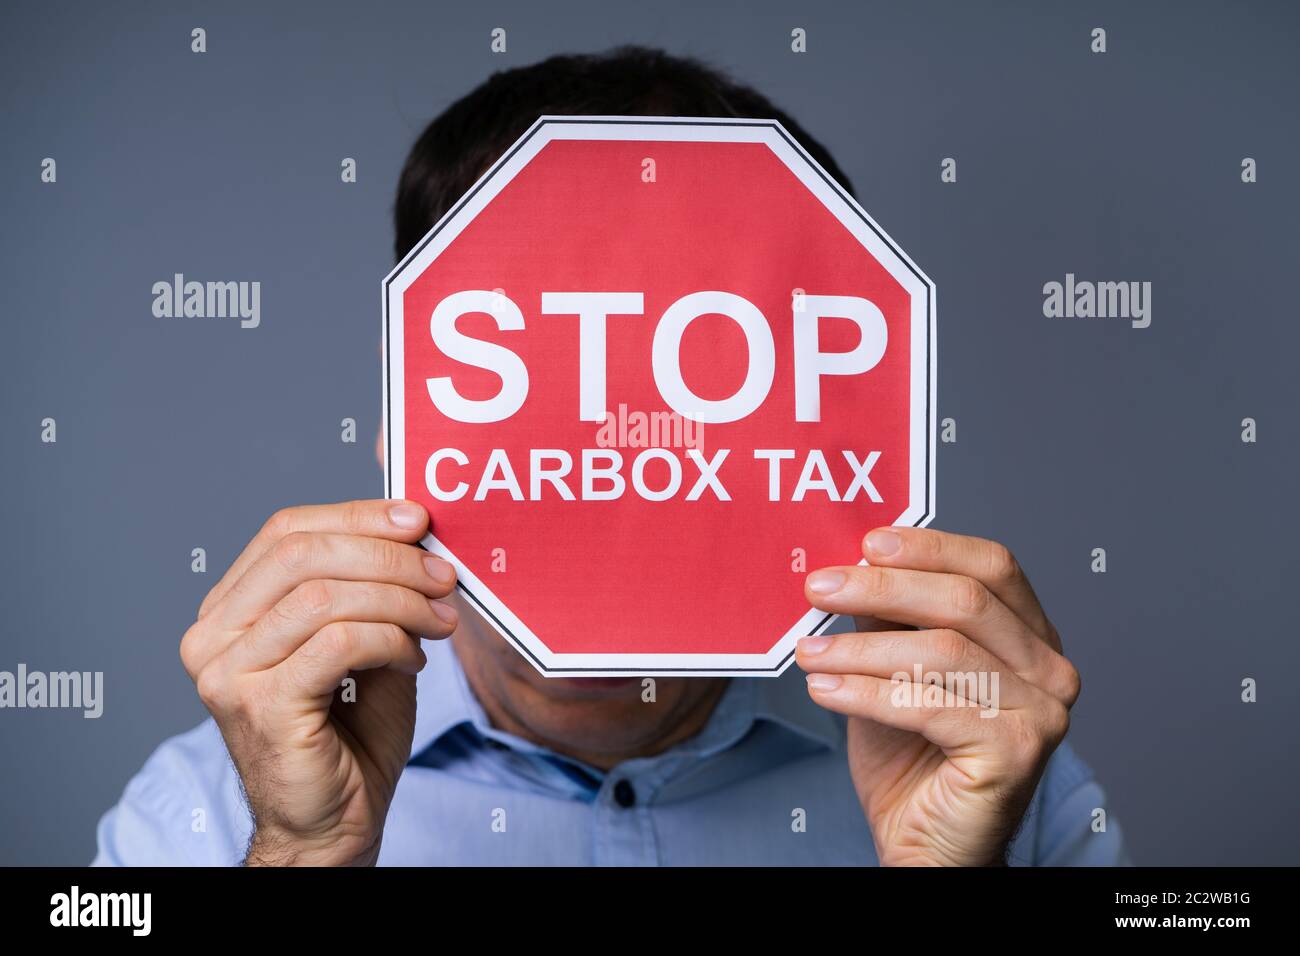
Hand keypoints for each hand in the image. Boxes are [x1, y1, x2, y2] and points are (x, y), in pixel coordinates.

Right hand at [179, 499, 457, 865]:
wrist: (331, 824)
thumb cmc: (349, 735)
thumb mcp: (362, 642)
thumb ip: (371, 588)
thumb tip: (414, 530)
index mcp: (229, 609)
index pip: (287, 531)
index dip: (356, 515)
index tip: (418, 518)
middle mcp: (213, 635)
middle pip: (303, 554)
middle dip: (386, 555)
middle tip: (442, 574)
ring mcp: (229, 672)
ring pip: (324, 597)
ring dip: (399, 600)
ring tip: (439, 621)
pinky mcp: (261, 705)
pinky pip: (339, 643)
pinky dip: (390, 639)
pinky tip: (412, 660)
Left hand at [797, 527, 1079, 865]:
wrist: (925, 843)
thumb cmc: (912, 757)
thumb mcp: (893, 668)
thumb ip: (888, 617)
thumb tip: (853, 562)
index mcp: (1032, 636)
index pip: (991, 565)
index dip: (929, 546)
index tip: (867, 542)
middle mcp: (1050, 669)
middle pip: (966, 601)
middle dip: (883, 587)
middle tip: (819, 588)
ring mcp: (1042, 711)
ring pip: (942, 651)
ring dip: (861, 647)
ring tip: (809, 652)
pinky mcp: (1017, 751)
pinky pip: (928, 705)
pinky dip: (865, 692)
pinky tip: (822, 689)